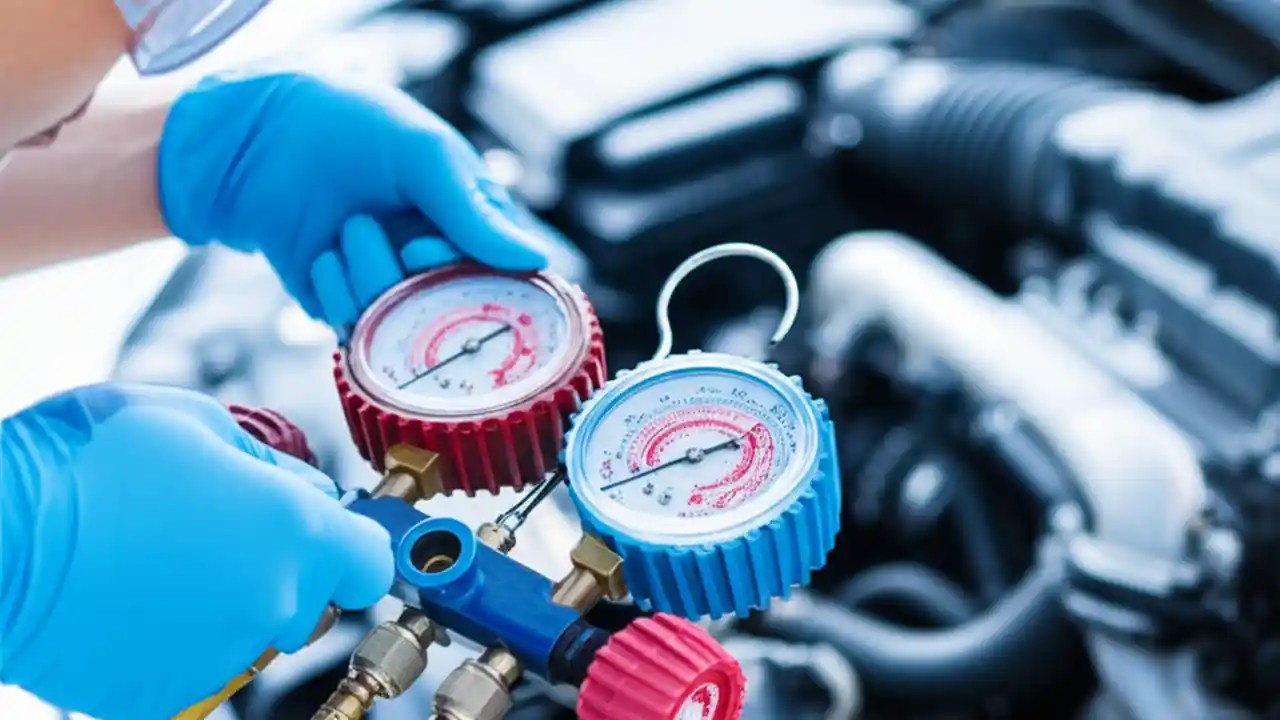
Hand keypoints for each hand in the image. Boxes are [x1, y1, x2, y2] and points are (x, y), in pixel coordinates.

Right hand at [0, 384, 392, 718]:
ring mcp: (220, 657)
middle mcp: (271, 604)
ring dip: (226, 601)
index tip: (328, 531)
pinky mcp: (164, 694)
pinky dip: (176, 638)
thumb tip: (303, 487)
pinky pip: (194, 663)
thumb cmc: (82, 464)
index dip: (350, 542)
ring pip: (250, 631)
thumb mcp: (193, 421)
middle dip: (282, 566)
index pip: (369, 560)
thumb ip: (269, 461)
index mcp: (295, 534)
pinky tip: (131, 596)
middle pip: (311, 597)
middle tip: (219, 529)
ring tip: (161, 559)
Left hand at [157, 70, 546, 320]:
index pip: (505, 280)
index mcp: (474, 225)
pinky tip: (322, 256)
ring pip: (401, 329)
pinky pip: (356, 335)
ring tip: (346, 233)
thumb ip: (476, 214)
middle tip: (396, 242)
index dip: (472, 279)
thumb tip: (537, 260)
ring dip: (369, 280)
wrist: (257, 137)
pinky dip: (337, 297)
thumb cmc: (354, 127)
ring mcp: (392, 291)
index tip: (427, 246)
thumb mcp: (425, 158)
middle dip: (417, 282)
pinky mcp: (346, 310)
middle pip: (453, 314)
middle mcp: (440, 265)